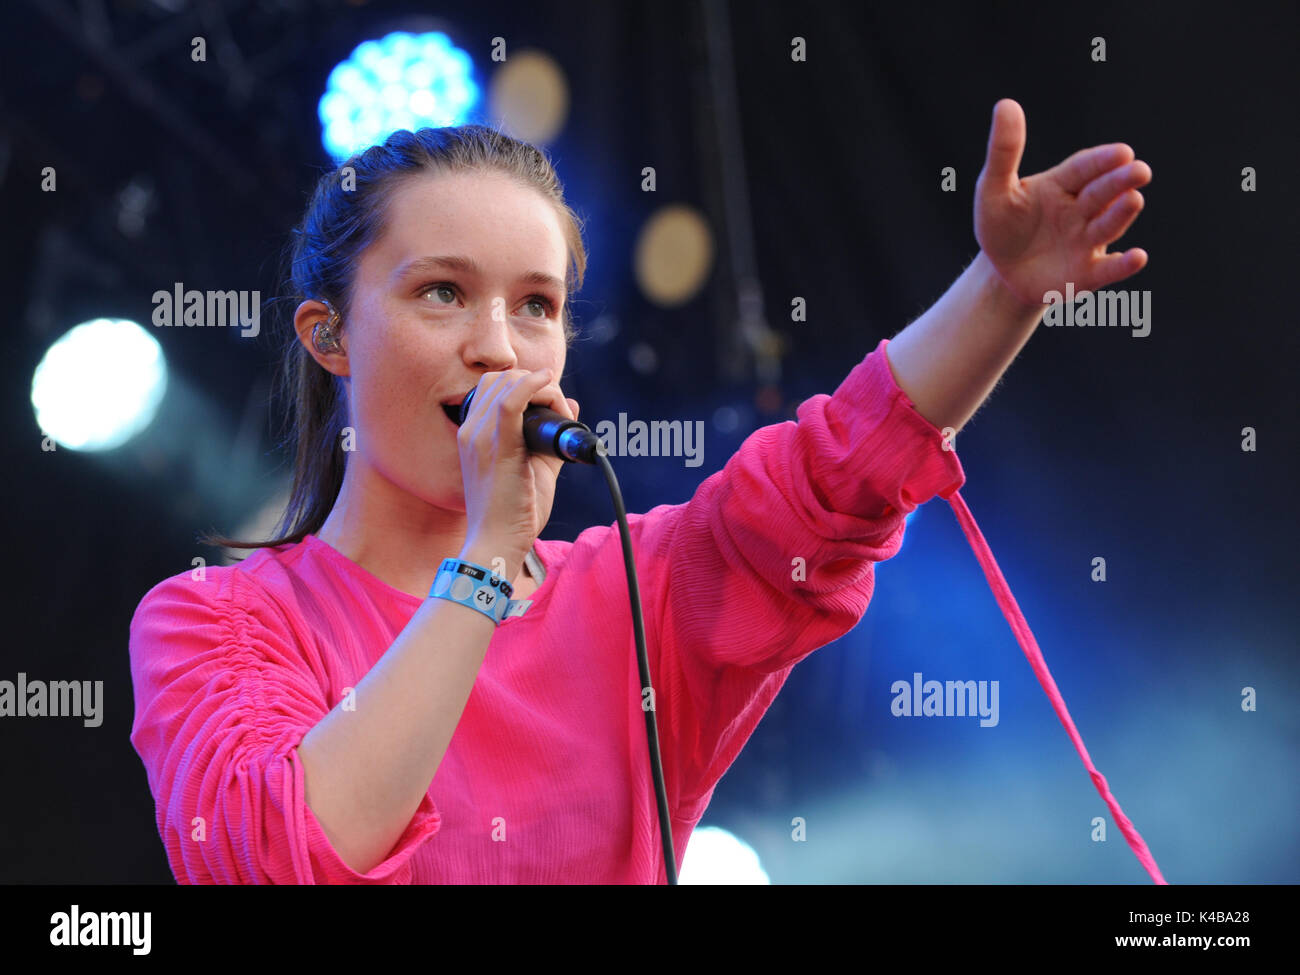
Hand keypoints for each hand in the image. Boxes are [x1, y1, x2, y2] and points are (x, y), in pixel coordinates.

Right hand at [456, 367, 579, 578]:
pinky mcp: (498, 448)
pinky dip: (533, 385)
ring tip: (560, 411)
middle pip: (500, 380)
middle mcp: (471, 431)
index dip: (523, 384)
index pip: (491, 387)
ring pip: (508, 385)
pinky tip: (548, 383)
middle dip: (534, 383)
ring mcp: (481, 438)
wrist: (497, 543)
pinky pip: (511, 401)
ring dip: (542, 388)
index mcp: (473, 435)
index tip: (550, 402)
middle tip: (558, 408)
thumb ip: (551, 437)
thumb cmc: (513, 512)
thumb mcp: (535, 467)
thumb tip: (572, 406)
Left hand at [974, 98, 1151, 306]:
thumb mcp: (993, 190)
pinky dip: (1122, 265)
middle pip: (1102, 193)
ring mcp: (1086, 242)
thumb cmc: (1001, 226)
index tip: (1122, 152)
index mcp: (1061, 185)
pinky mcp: (1086, 274)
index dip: (1101, 161)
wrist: (1000, 274)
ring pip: (1107, 226)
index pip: (1083, 169)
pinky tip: (1137, 257)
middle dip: (1120, 182)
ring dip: (1122, 214)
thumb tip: (1006, 103)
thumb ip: (1003, 151)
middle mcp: (1081, 210)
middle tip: (1140, 170)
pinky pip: (1107, 269)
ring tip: (1134, 199)